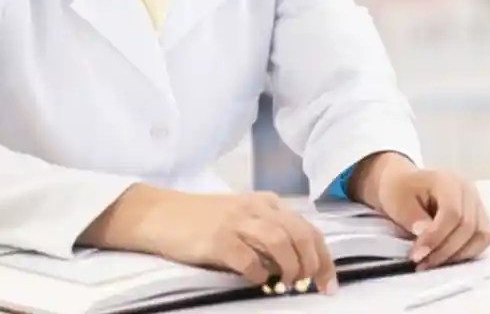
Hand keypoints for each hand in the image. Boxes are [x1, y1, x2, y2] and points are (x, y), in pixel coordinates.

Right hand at [87, 187, 337, 294]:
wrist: (160, 214)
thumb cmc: (202, 221)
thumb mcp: (241, 217)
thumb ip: (268, 232)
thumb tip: (297, 265)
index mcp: (266, 203)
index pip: (307, 228)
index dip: (324, 257)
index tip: (329, 282)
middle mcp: (255, 208)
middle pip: (300, 234)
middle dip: (313, 264)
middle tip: (311, 286)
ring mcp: (236, 222)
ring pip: (280, 242)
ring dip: (290, 267)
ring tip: (288, 284)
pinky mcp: (217, 239)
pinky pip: (248, 259)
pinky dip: (259, 274)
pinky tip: (257, 281)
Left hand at [354, 155, 489, 270]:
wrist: (405, 184)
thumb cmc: (401, 191)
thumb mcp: (398, 202)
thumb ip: (414, 218)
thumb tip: (425, 233)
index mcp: (448, 181)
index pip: (452, 213)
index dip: (436, 237)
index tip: (416, 255)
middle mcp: (469, 191)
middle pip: (468, 226)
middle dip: (444, 250)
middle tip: (421, 263)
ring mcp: (477, 204)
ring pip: (481, 235)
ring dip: (458, 255)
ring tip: (433, 262)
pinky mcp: (480, 218)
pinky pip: (482, 240)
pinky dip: (467, 253)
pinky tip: (445, 258)